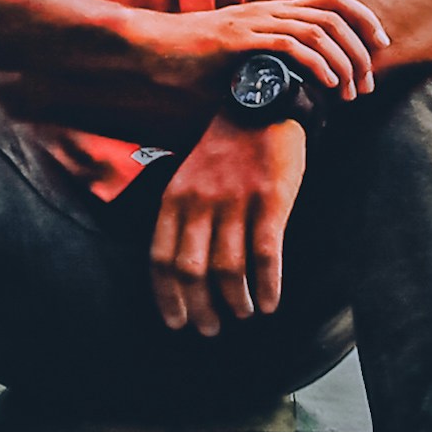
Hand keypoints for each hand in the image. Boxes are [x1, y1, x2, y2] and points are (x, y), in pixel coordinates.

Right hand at [144, 0, 391, 108]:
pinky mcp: (239, 41)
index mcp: (273, 12)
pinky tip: (326, 85)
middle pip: (334, 14)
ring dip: (342, 62)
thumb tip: (297, 91)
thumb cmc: (194, 59)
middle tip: (367, 84)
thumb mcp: (241, 56)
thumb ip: (269, 64)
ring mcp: (254, 23)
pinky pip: (290, 46)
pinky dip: (317, 65)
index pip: (331, 1)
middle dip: (360, 49)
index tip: (379, 48)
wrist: (154, 48)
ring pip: (318, 31)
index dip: (363, 19)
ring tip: (349, 92)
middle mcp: (269, 11)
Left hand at [149, 116, 304, 335]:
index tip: (176, 322)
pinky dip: (268, 285)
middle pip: (191, 271)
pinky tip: (271, 302)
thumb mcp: (188, 174)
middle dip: (200, 308)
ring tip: (244, 314)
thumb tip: (180, 266)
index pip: (161, 259)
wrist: (264, 102)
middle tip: (211, 329)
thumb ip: (182, 214)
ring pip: (229, 269)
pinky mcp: (271, 200)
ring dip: (236, 302)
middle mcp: (200, 202)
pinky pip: (266, 254)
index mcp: (174, 197)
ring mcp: (236, 201)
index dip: (167, 297)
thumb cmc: (228, 146)